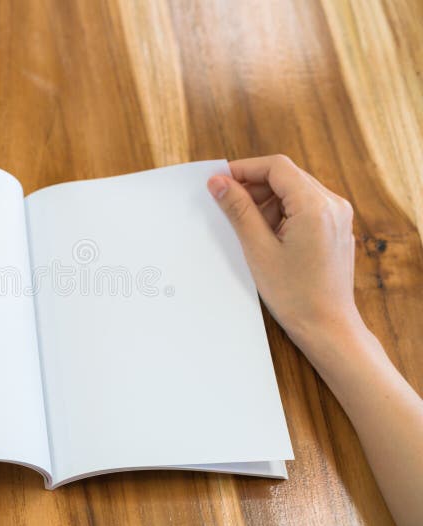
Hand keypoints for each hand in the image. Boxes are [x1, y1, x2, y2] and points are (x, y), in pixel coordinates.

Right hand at [207, 155, 359, 355]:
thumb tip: (219, 182)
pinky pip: (305, 206)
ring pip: (294, 190)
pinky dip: (281, 213)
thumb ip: (238, 210)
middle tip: (228, 206)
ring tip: (250, 230)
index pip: (276, 167)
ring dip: (267, 201)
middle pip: (286, 176)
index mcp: (315, 206)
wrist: (327, 327)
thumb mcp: (258, 249)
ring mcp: (338, 216)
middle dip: (254, 186)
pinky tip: (267, 236)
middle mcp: (333, 204)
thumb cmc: (295, 295)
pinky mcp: (335, 228)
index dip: (244, 169)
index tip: (220, 181)